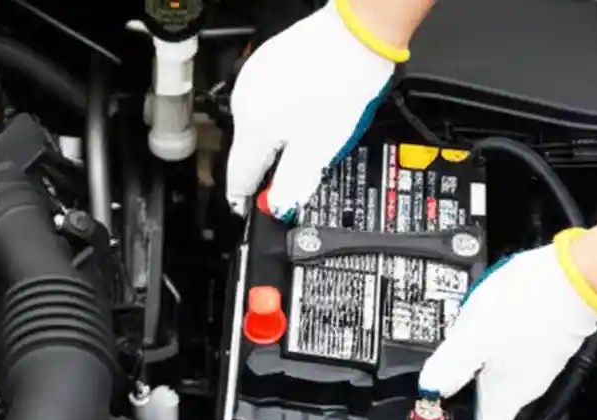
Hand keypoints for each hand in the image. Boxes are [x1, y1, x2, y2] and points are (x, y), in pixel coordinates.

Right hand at [224, 1, 399, 218]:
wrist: (357, 34)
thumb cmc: (342, 83)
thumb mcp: (320, 149)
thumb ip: (294, 182)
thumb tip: (280, 205)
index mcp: (253, 126)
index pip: (239, 176)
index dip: (246, 198)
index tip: (250, 209)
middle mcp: (245, 100)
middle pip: (253, 148)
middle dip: (274, 164)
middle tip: (300, 172)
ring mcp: (255, 76)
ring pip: (264, 122)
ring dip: (283, 136)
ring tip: (316, 132)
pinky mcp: (269, 61)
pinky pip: (272, 99)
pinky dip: (288, 111)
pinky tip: (314, 106)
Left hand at [420, 232, 596, 419]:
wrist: (574, 276)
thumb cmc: (531, 306)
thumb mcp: (474, 335)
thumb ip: (449, 365)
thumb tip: (429, 388)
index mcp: (504, 396)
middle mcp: (523, 388)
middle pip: (488, 410)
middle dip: (464, 409)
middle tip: (440, 406)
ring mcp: (535, 367)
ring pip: (497, 382)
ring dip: (475, 377)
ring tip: (456, 363)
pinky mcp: (542, 345)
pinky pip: (509, 359)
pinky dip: (492, 354)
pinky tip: (483, 334)